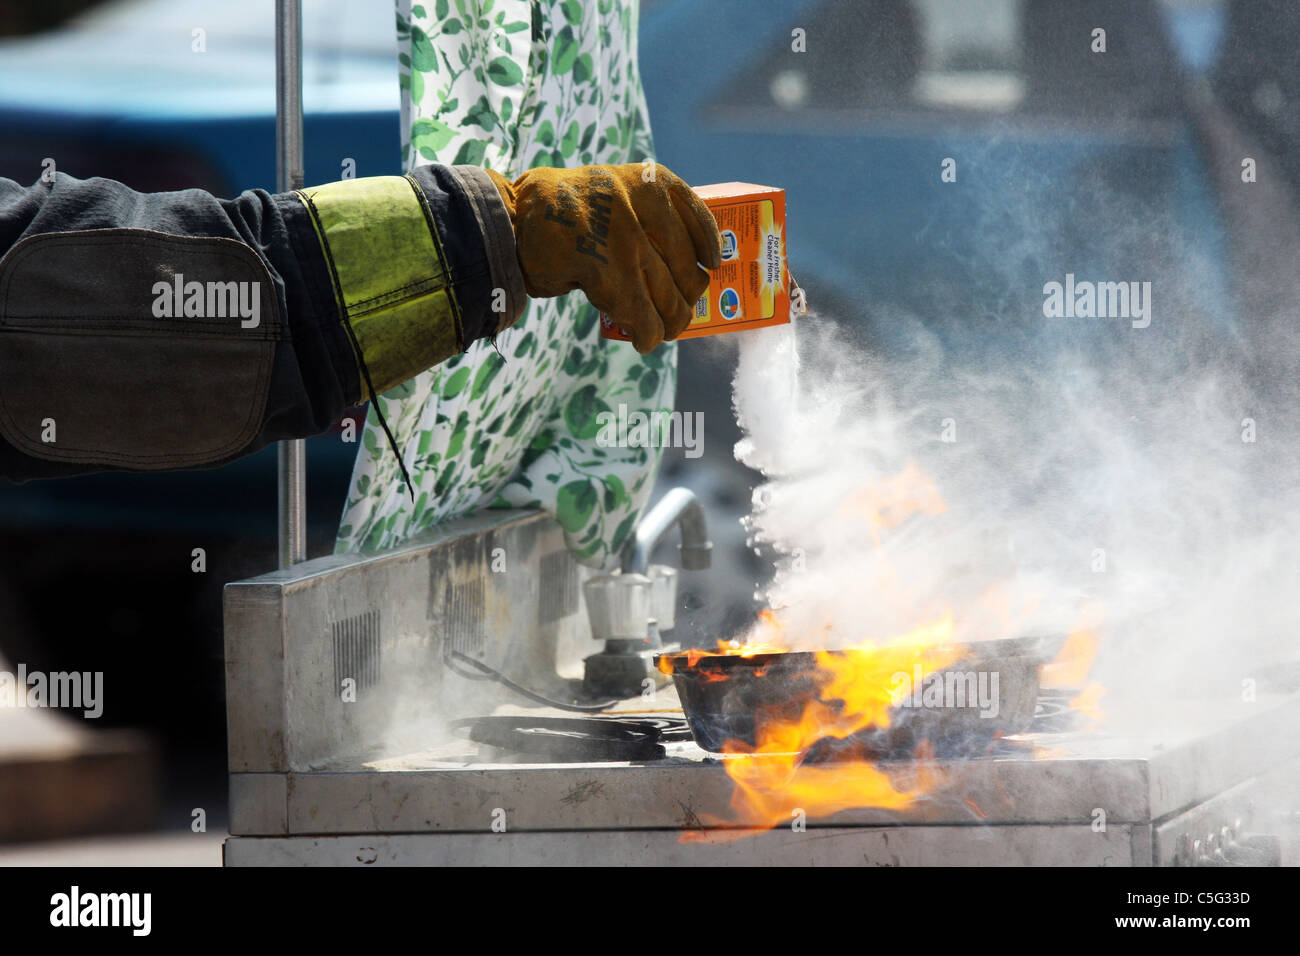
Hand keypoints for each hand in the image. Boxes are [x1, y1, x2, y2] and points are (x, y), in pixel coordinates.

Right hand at [487, 163, 722, 352]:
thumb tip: (680, 267)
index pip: (697, 215)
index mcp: (648, 181)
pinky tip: (643, 341)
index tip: (713, 264)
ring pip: (667, 296)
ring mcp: (625, 239)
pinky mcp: (606, 270)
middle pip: (685, 268)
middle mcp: (642, 206)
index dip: (709, 245)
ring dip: (669, 324)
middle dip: (686, 299)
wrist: (513, 218)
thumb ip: (644, 216)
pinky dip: (646, 334)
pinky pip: (639, 313)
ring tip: (662, 333)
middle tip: (679, 314)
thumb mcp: (612, 193)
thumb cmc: (562, 211)